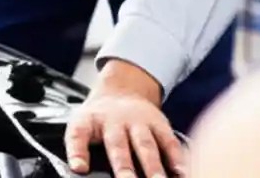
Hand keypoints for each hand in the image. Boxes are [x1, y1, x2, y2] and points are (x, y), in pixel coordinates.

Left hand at [65, 60, 185, 177]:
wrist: (121, 90)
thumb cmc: (100, 117)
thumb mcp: (81, 126)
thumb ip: (79, 147)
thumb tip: (79, 170)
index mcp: (89, 121)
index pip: (78, 134)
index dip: (77, 152)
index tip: (79, 168)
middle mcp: (114, 120)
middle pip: (118, 145)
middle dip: (123, 168)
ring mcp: (139, 121)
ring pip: (146, 145)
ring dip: (153, 168)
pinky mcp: (159, 124)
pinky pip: (169, 142)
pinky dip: (177, 159)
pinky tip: (181, 173)